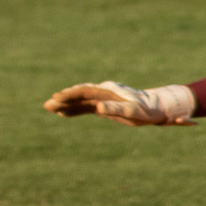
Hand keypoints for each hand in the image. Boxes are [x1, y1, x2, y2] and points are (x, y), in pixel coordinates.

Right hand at [43, 82, 195, 125]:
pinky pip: (86, 106)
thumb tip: (98, 107)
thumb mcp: (133, 111)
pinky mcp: (105, 105)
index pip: (86, 90)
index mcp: (109, 90)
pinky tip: (63, 114)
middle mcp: (105, 91)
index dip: (71, 94)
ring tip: (49, 109)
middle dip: (63, 99)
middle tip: (47, 105)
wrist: (158, 108)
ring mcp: (104, 98)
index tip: (57, 99)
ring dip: (66, 104)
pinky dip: (74, 110)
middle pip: (80, 93)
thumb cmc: (147, 110)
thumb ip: (116, 108)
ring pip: (81, 100)